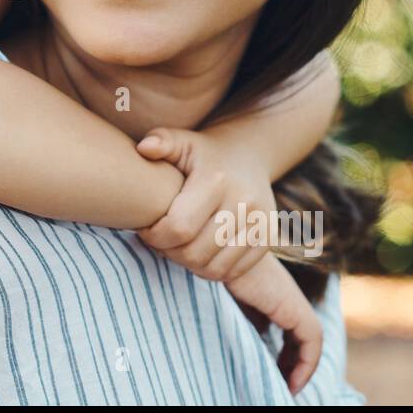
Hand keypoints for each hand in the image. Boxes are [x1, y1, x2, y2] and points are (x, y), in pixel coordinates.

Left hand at [135, 127, 277, 282]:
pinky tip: (197, 252)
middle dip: (168, 252)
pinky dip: (210, 269)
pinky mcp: (267, 239)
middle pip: (195, 253)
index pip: (179, 228)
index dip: (155, 236)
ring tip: (176, 246)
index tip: (146, 228)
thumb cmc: (203, 152)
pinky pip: (233, 272)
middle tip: (159, 240)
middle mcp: (244, 203)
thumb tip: (144, 148)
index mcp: (217, 180)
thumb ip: (161, 141)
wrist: (249, 154)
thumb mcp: (182, 141)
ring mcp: (260, 223)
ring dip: (188, 264)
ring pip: (214, 268)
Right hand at [224, 254, 322, 393]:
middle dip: (292, 363)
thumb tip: (246, 341)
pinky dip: (307, 363)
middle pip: (300, 337)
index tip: (275, 374)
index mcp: (271, 293)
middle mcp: (286, 296)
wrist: (217, 247)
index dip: (286, 354)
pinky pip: (311, 341)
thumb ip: (240, 315)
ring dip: (301, 367)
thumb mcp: (227, 300)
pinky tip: (291, 381)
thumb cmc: (213, 271)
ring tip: (288, 388)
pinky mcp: (293, 307)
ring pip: (310, 341)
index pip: (289, 329)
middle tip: (283, 385)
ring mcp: (292, 300)